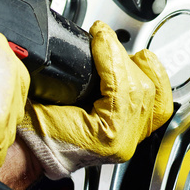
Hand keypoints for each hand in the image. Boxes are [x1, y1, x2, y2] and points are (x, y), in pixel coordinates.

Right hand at [17, 21, 173, 178]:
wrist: (31, 156)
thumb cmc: (32, 138)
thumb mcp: (35, 105)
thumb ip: (53, 79)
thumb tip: (70, 45)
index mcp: (105, 136)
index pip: (122, 87)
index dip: (111, 54)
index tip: (99, 33)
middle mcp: (125, 139)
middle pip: (140, 86)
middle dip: (121, 57)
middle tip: (102, 38)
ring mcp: (132, 136)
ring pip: (152, 92)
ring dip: (136, 65)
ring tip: (115, 50)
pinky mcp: (133, 129)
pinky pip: (157, 104)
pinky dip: (154, 80)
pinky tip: (144, 64)